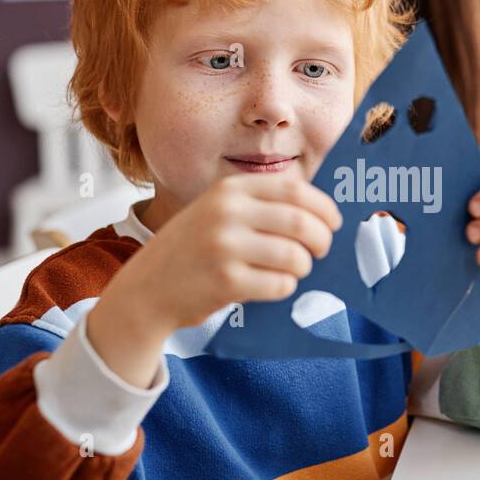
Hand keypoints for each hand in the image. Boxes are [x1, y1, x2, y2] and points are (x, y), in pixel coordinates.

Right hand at [87, 174, 341, 385]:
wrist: (145, 289)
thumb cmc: (191, 251)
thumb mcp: (216, 212)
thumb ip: (259, 205)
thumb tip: (319, 213)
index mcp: (229, 190)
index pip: (295, 190)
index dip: (324, 208)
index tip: (333, 222)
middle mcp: (227, 213)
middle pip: (301, 223)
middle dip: (321, 240)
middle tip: (321, 251)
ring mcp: (225, 247)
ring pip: (295, 256)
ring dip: (302, 267)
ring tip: (291, 271)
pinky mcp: (226, 281)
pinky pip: (279, 284)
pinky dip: (284, 287)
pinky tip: (270, 286)